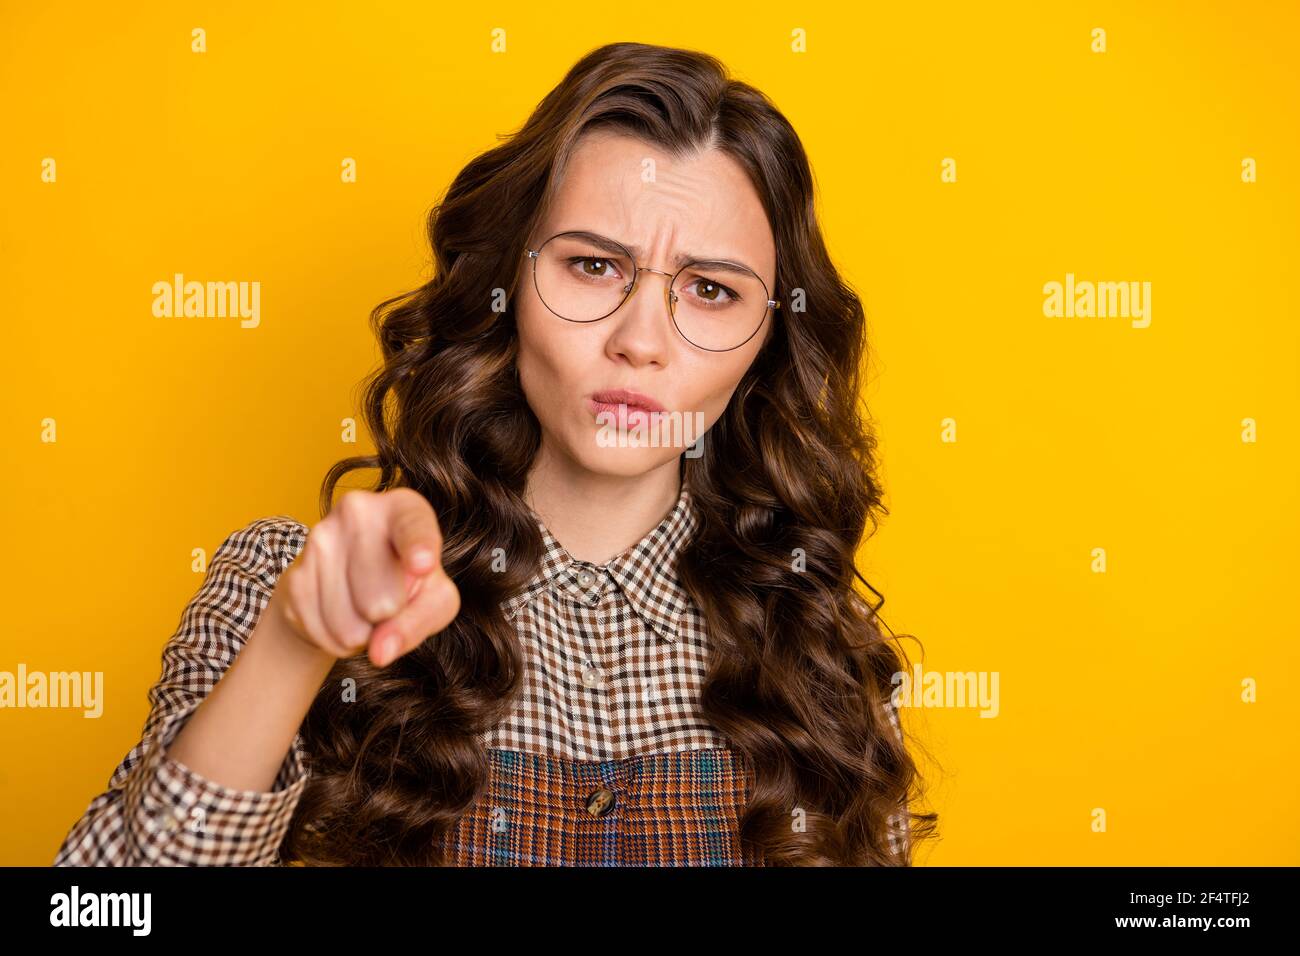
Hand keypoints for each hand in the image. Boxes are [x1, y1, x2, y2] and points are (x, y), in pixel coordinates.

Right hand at [268, 488, 460, 666]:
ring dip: (362, 634)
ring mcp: (320, 539)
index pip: (413, 525)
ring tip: (366, 607)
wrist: (349, 582)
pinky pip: (324, 633)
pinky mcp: (295, 574)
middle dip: (389, 619)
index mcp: (404, 508)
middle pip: (381, 600)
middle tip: (390, 600)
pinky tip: (343, 615)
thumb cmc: (408, 583)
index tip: (424, 566)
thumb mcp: (435, 598)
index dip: (418, 547)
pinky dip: (338, 640)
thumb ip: (420, 620)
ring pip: (350, 625)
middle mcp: (358, 511)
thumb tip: (380, 651)